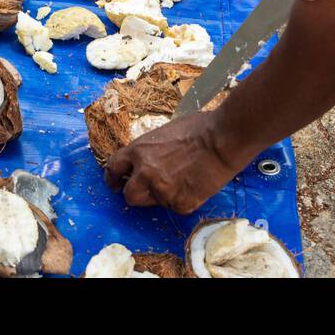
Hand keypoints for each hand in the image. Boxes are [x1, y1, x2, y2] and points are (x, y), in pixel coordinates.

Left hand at [103, 109, 250, 213]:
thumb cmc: (199, 128)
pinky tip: (195, 185)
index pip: (114, 167)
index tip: (115, 183)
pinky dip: (183, 200)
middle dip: (136, 193)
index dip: (113, 177)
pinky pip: (177, 206)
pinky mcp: (180, 204)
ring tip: (181, 181)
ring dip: (162, 196)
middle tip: (148, 190)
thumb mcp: (164, 132)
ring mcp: (162, 191)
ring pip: (154, 203)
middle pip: (129, 195)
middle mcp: (145, 173)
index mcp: (139, 150)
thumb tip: (148, 160)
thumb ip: (151, 149)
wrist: (222, 140)